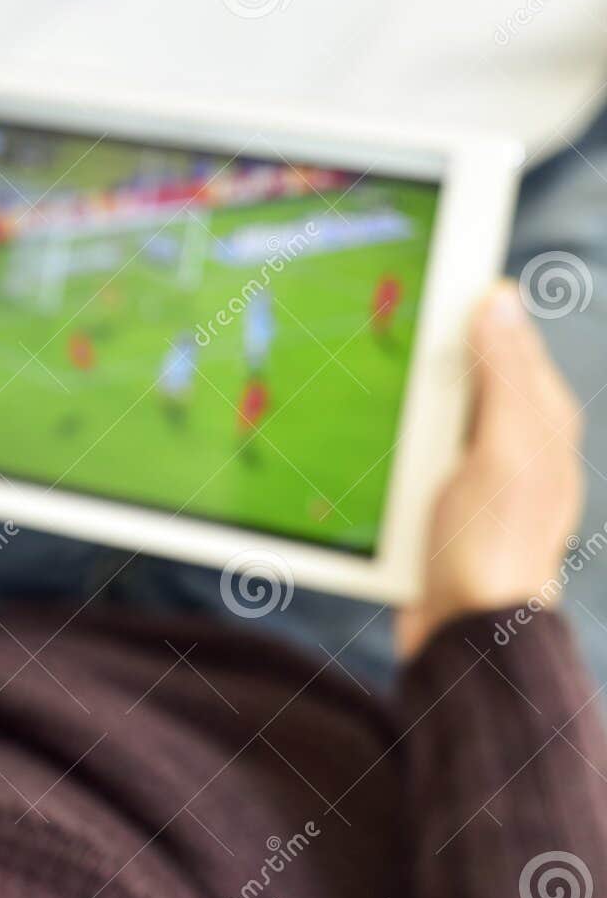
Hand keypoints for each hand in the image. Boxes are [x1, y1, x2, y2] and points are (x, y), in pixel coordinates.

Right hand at [396, 283, 584, 657]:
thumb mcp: (505, 452)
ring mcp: (472, 471)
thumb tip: (499, 300)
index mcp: (540, 420)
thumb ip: (506, 377)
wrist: (465, 632)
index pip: (508, 336)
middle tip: (379, 318)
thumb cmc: (494, 548)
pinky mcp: (436, 500)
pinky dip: (383, 436)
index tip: (431, 265)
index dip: (473, 301)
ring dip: (395, 395)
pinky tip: (358, 433)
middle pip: (461, 369)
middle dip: (425, 345)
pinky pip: (406, 449)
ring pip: (427, 408)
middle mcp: (511, 440)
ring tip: (359, 372)